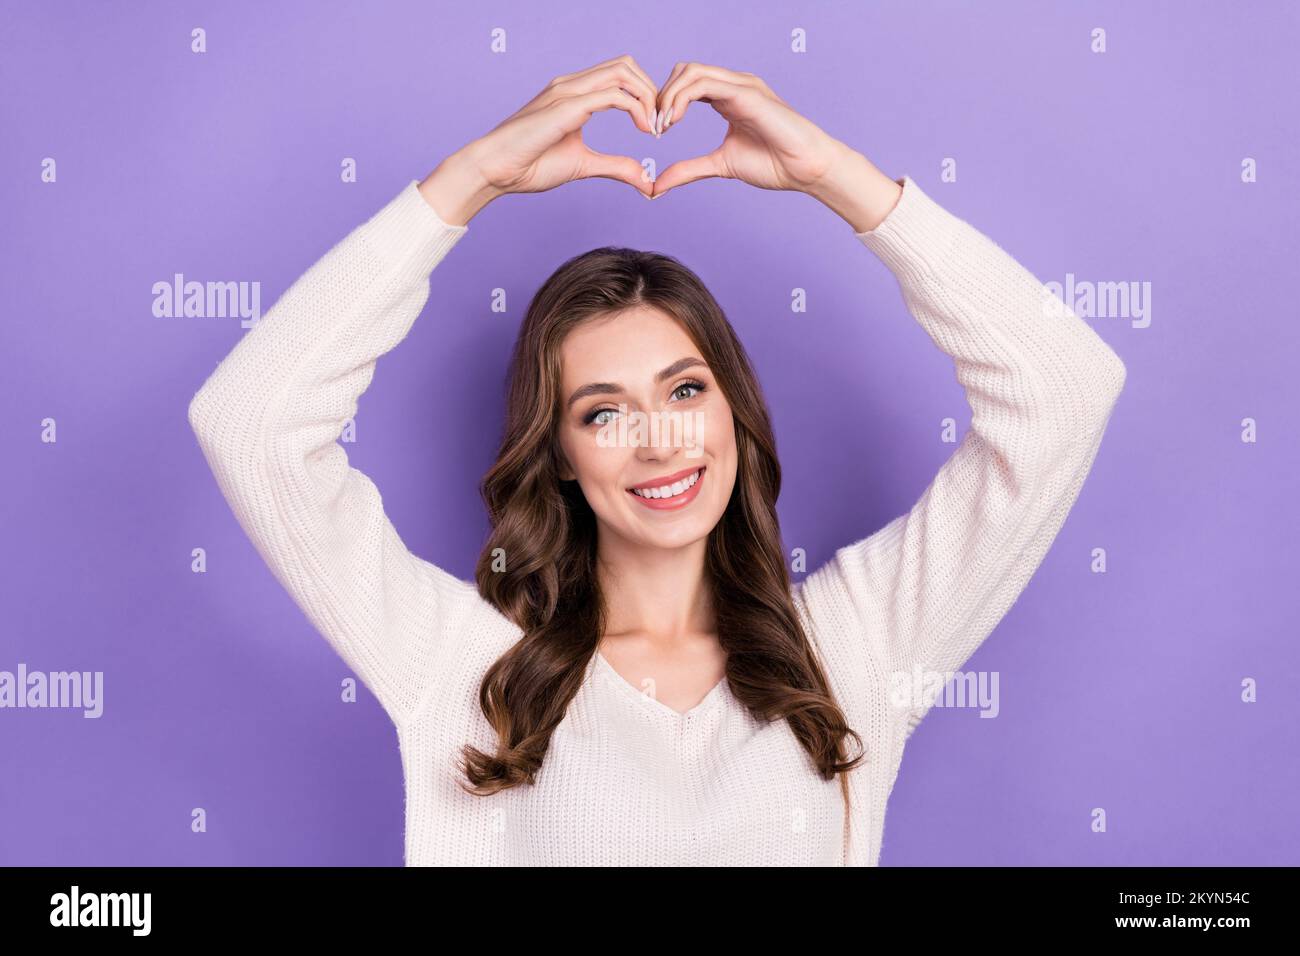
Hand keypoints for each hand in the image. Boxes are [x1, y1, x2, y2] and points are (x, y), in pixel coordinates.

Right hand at [421, 55, 659, 223]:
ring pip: (623, 72)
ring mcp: (568, 91)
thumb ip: (615, 167)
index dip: (644, 95)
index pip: (620, 75)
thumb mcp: (584, 165)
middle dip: (652, 91)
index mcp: (574, 94)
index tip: (653, 127)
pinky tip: (643, 130)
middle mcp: (572, 85)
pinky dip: (637, 109)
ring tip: (653, 127)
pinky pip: (613, 95)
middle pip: (626, 65)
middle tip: (659, 124)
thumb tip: (644, 178)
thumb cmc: (530, 165)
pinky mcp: (567, 106)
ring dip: (648, 97)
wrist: (495, 170)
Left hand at [649, 62, 847, 197]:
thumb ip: (688, 170)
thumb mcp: (720, 165)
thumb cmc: (773, 164)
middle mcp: (733, 85)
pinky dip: (681, 99)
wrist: (805, 168)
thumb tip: (657, 185)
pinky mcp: (746, 93)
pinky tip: (674, 122)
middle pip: (683, 71)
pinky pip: (704, 84)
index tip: (656, 131)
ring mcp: (740, 85)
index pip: (686, 84)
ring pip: (690, 72)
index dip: (665, 103)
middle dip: (662, 96)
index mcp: (727, 98)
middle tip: (655, 127)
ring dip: (668, 97)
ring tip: (663, 125)